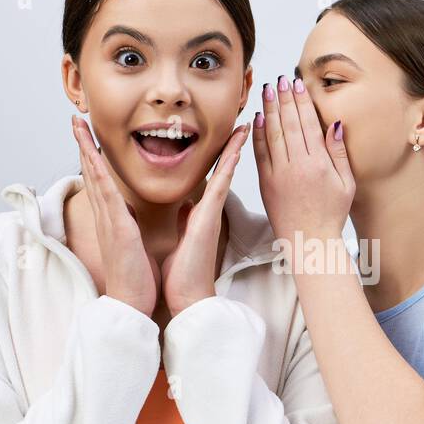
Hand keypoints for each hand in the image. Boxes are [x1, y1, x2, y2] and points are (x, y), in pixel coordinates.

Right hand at [72, 115, 160, 316]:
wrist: (132, 304)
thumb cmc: (136, 279)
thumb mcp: (136, 243)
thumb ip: (133, 225)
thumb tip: (133, 213)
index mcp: (114, 219)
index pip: (101, 181)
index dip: (94, 157)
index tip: (90, 136)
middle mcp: (106, 216)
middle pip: (91, 172)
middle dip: (82, 144)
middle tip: (75, 119)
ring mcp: (108, 220)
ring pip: (93, 176)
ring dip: (84, 149)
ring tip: (78, 124)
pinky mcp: (116, 228)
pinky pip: (105, 194)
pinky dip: (98, 172)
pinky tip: (93, 154)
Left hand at [161, 123, 249, 315]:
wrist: (187, 300)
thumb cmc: (182, 276)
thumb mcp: (180, 239)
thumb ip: (185, 221)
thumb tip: (186, 208)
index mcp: (200, 215)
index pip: (212, 180)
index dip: (220, 158)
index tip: (227, 138)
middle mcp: (209, 212)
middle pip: (224, 171)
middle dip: (232, 148)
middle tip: (242, 123)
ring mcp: (211, 215)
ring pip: (225, 174)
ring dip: (234, 150)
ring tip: (243, 126)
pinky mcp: (209, 220)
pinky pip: (220, 186)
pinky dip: (228, 166)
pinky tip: (235, 148)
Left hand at [252, 75, 353, 242]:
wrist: (310, 242)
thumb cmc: (331, 214)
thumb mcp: (346, 184)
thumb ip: (339, 153)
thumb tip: (334, 125)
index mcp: (319, 164)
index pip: (307, 124)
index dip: (301, 102)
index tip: (297, 84)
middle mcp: (297, 166)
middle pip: (288, 124)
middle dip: (283, 99)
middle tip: (280, 79)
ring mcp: (279, 174)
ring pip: (272, 135)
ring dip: (269, 110)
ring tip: (267, 91)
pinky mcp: (266, 183)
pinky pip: (260, 153)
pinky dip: (258, 134)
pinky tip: (258, 118)